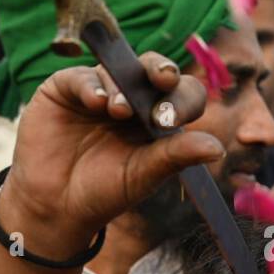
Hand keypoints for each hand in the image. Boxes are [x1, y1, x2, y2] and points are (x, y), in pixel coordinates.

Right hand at [0, 54, 221, 256]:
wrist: (56, 205)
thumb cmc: (104, 190)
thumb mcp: (144, 175)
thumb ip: (176, 156)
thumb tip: (218, 148)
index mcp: (157, 117)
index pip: (181, 94)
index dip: (183, 98)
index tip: (173, 118)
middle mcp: (131, 97)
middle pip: (153, 69)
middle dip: (161, 70)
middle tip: (164, 80)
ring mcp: (97, 89)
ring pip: (117, 70)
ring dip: (122, 87)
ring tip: (119, 110)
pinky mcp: (64, 89)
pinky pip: (80, 76)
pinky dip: (90, 85)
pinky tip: (95, 102)